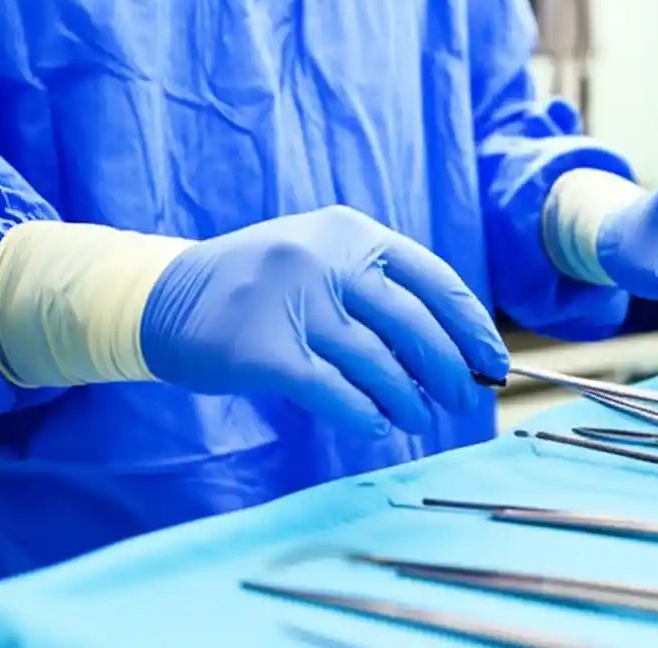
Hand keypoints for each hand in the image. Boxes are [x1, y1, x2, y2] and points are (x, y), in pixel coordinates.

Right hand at [139, 206, 509, 435]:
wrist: (164, 295)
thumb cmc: (263, 286)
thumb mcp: (324, 260)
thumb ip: (382, 293)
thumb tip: (456, 352)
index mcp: (353, 233)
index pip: (436, 281)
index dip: (472, 328)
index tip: (494, 364)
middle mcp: (327, 260)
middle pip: (415, 326)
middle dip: (449, 371)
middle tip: (462, 400)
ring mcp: (293, 302)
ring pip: (379, 365)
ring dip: (409, 401)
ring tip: (418, 419)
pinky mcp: (262, 350)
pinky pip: (336, 392)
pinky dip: (364, 416)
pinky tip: (374, 425)